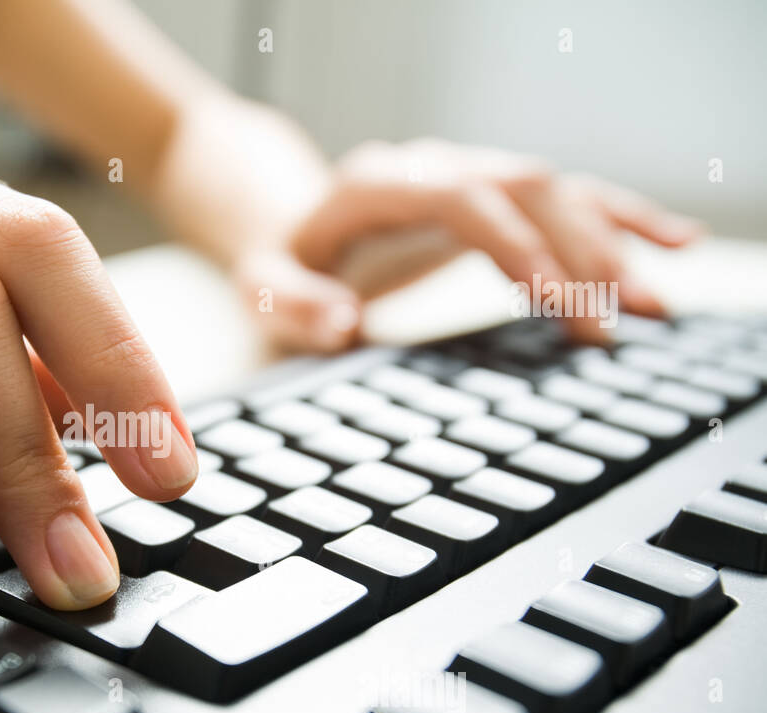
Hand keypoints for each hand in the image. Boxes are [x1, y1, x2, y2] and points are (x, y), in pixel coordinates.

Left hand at [234, 138, 705, 350]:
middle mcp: (433, 165)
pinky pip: (565, 197)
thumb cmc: (281, 258)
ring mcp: (468, 174)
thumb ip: (292, 303)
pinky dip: (619, 219)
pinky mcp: (493, 193)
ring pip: (556, 191)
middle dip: (574, 254)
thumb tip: (344, 323)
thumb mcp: (263, 286)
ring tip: (652, 306)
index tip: (558, 300)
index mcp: (379, 183)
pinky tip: (672, 245)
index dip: (516, 244)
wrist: (291, 217)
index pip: (462, 199)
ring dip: (609, 244)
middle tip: (612, 322)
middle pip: (524, 190)